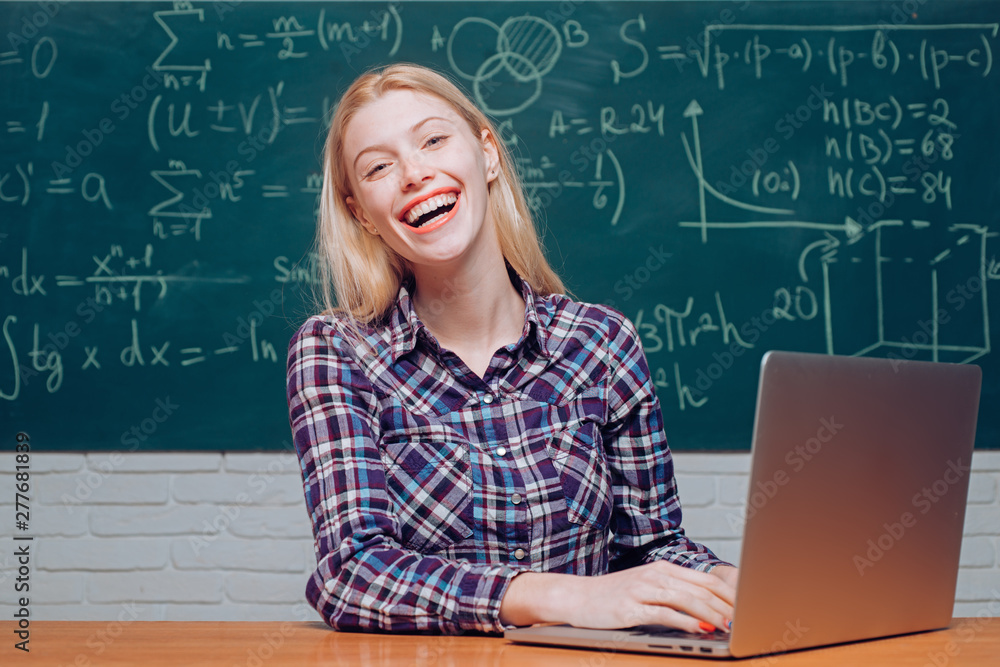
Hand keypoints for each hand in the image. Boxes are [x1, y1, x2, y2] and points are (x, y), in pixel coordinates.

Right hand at [500, 561, 734, 632]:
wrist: (577, 596)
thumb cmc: (613, 596)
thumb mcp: (646, 589)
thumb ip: (673, 595)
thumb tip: (706, 612)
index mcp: (663, 569)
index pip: (705, 580)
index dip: (729, 595)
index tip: (747, 608)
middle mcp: (656, 575)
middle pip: (700, 588)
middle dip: (726, 605)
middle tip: (745, 620)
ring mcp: (643, 590)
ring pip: (686, 599)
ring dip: (710, 614)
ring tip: (728, 626)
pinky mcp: (632, 607)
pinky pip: (664, 613)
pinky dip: (685, 621)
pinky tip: (698, 629)